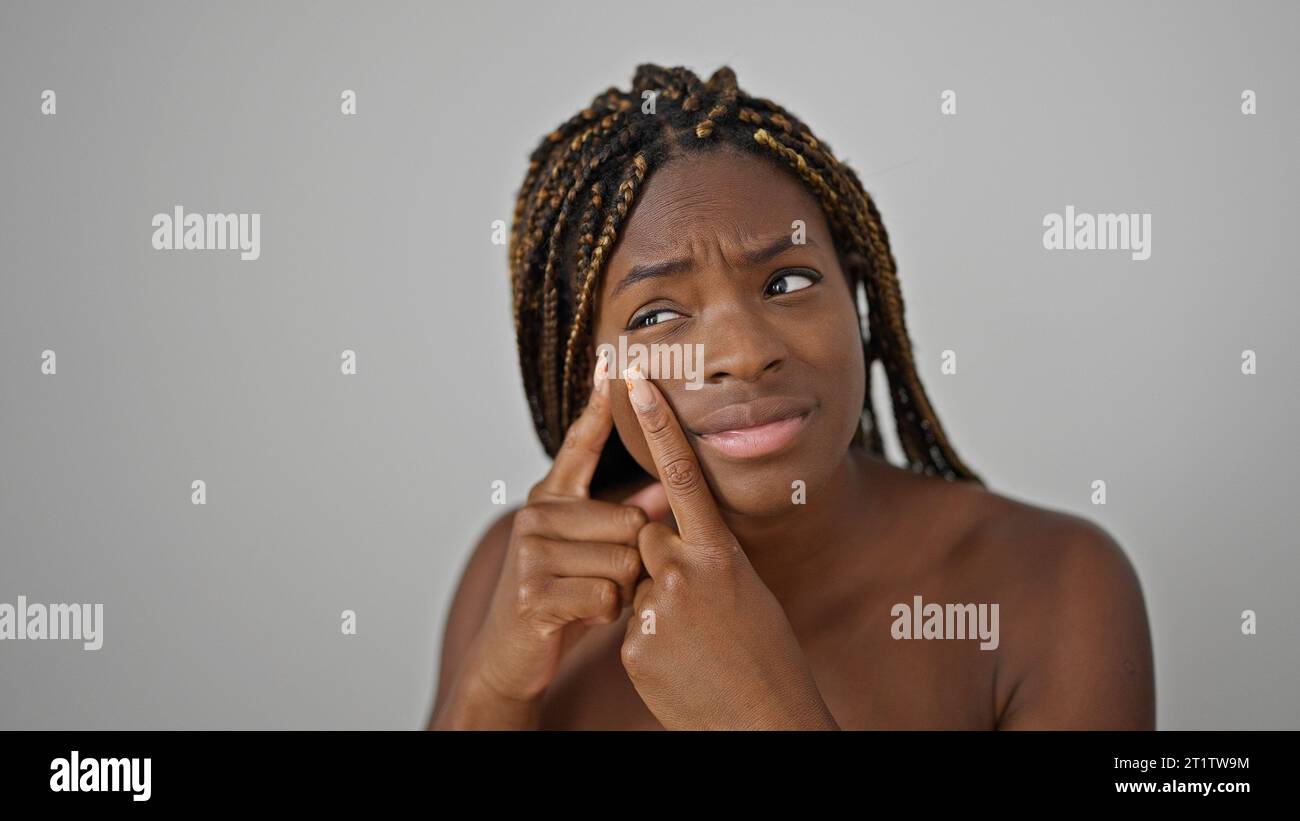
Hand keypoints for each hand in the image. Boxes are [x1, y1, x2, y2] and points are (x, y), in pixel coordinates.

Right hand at [458, 350, 647, 714]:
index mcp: (551, 498)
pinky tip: (580, 619)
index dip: (599, 407)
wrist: (509, 658)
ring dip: (622, 592)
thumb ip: (624, 518)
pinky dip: (607, 616)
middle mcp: (537, 515)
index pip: (581, 444)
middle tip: (602, 583)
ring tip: (590, 600)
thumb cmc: (560, 599)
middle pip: (631, 522)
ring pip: (624, 561)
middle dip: (633, 561)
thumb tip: (668, 487)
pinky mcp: (533, 591)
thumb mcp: (591, 555)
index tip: (612, 360)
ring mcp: (531, 551)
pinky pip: (608, 597)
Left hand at [619, 364, 839, 729]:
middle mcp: (685, 572)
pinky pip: (631, 624)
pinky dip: (651, 640)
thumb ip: (710, 556)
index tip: (634, 382)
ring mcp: (656, 608)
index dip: (658, 426)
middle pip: (646, 536)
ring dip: (658, 604)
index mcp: (721, 552)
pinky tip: (680, 663)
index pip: (682, 475)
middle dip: (660, 558)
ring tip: (695, 641)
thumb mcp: (748, 592)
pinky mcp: (633, 644)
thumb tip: (681, 536)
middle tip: (699, 603)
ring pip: (639, 583)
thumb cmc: (766, 656)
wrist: (763, 721)